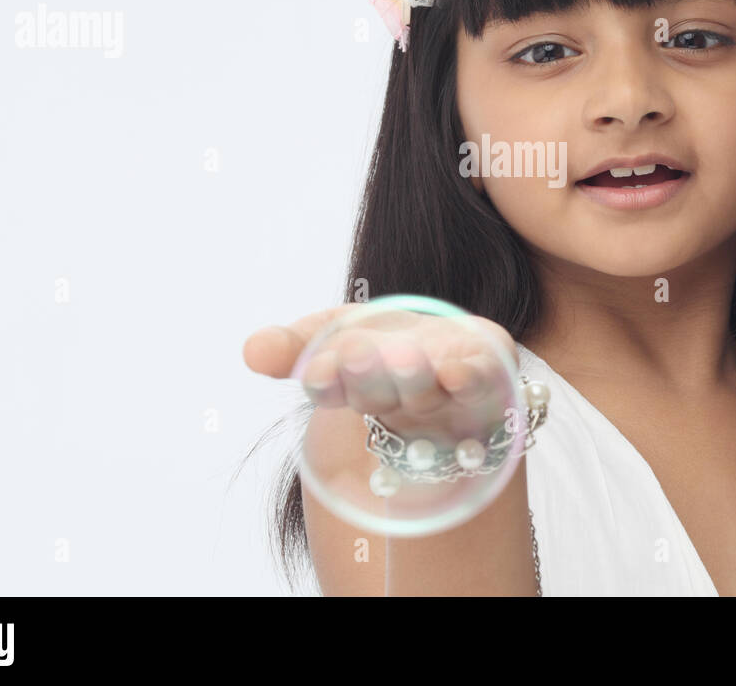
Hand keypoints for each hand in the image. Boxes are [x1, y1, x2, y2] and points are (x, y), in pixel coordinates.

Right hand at [243, 303, 518, 441]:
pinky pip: (478, 384)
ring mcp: (444, 397)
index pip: (334, 389)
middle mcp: (398, 401)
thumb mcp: (334, 334)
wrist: (452, 359)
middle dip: (367, 378)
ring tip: (405, 357)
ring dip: (414, 378)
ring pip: (426, 394)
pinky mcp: (486, 381)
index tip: (316, 372)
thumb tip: (250, 351)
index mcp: (355, 390)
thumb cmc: (382, 349)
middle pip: (379, 395)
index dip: (328, 380)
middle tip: (355, 356)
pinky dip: (467, 378)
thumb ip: (293, 344)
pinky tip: (458, 369)